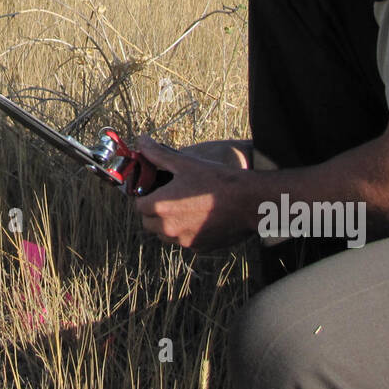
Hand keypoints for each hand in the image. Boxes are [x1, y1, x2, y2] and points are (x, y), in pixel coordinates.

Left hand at [132, 135, 251, 249]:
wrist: (249, 201)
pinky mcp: (200, 248)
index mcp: (161, 207)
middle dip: (153, 211)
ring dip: (168, 224)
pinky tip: (200, 217)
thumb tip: (142, 141)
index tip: (154, 189)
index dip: (144, 196)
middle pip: (149, 223)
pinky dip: (187, 232)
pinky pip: (185, 241)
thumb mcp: (184, 163)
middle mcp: (169, 228)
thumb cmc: (217, 180)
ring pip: (165, 235)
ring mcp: (185, 241)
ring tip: (184, 206)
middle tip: (167, 197)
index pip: (138, 206)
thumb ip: (158, 154)